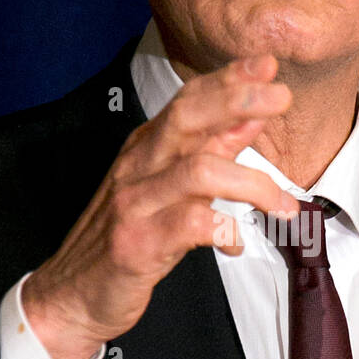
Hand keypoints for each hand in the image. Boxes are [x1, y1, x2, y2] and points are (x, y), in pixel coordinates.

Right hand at [22, 54, 299, 358]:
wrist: (74, 294)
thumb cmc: (128, 237)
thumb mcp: (171, 187)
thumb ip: (211, 151)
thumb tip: (251, 117)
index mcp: (148, 148)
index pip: (189, 99)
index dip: (230, 78)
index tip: (268, 65)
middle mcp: (140, 166)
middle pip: (188, 118)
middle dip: (238, 101)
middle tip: (281, 99)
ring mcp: (136, 203)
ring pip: (198, 171)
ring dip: (250, 183)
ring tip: (284, 206)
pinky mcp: (138, 243)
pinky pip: (189, 225)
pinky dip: (223, 230)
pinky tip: (236, 243)